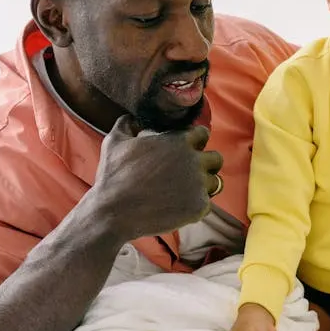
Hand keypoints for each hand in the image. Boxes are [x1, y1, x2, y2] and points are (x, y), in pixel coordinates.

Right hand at [92, 114, 223, 240]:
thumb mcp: (114, 141)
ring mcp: (198, 185)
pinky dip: (195, 207)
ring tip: (187, 191)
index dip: (195, 141)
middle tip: (190, 173)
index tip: (186, 150)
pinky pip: (207, 204)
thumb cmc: (113, 176)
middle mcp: (194, 160)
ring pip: (215, 183)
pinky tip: (179, 207)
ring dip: (204, 186)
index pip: (203, 134)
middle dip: (205, 164)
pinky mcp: (199, 207)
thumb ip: (127, 124)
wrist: (113, 212)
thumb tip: (132, 118)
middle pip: (216, 159)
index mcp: (179, 141)